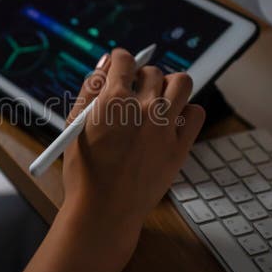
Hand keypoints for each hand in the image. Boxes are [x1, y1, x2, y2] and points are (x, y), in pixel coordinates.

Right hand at [61, 48, 205, 268]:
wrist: (104, 211)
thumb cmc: (85, 171)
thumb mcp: (75, 125)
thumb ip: (90, 89)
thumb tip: (106, 63)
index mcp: (114, 100)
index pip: (124, 59)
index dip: (120, 60)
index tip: (120, 66)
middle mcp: (143, 109)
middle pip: (152, 71)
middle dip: (141, 76)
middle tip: (134, 91)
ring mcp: (166, 128)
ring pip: (181, 82)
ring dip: (169, 85)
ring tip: (158, 99)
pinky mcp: (181, 147)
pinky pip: (196, 113)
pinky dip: (186, 111)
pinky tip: (172, 120)